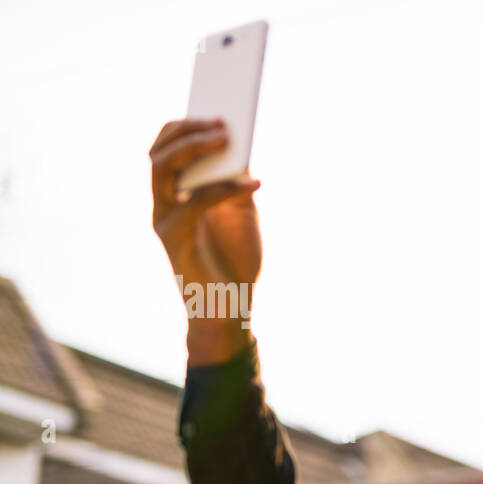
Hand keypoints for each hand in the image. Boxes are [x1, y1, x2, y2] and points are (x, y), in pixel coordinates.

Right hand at [150, 118, 262, 362]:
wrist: (230, 310)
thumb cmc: (235, 263)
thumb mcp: (241, 215)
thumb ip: (236, 185)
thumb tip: (243, 150)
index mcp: (175, 194)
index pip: (165, 148)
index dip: (184, 124)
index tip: (212, 105)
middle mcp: (162, 203)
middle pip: (159, 152)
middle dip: (187, 130)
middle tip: (220, 119)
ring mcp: (164, 220)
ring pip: (164, 169)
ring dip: (195, 149)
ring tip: (226, 137)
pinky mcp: (174, 239)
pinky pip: (195, 203)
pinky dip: (225, 189)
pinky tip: (254, 183)